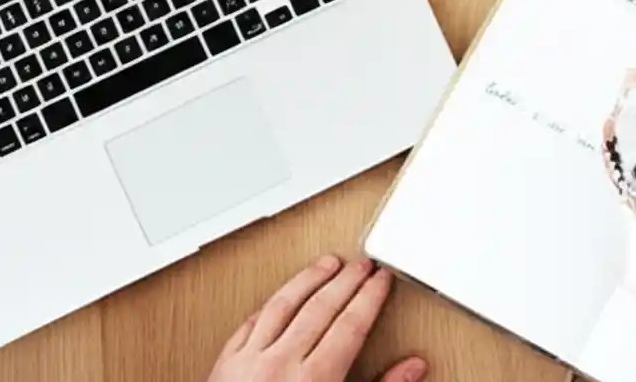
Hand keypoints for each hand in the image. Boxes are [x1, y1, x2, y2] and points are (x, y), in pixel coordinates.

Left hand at [207, 255, 427, 381]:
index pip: (350, 324)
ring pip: (282, 305)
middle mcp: (280, 365)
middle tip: (362, 265)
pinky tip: (279, 297)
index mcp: (315, 380)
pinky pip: (249, 324)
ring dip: (307, 280)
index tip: (381, 280)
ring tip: (326, 265)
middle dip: (346, 281)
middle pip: (320, 308)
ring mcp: (249, 363)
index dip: (369, 297)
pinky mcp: (224, 366)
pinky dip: (268, 306)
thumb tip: (412, 369)